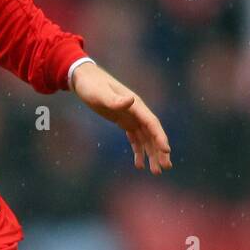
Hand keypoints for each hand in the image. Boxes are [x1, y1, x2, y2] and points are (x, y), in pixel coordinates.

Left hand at [71, 60, 171, 175]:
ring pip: (146, 138)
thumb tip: (131, 100)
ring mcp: (131, 116)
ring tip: (156, 171)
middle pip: (152, 133)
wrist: (83, 78)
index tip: (166, 151)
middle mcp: (136, 111)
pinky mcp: (123, 120)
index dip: (160, 137)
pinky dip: (138, 151)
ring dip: (152, 154)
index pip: (152, 123)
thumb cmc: (91, 85)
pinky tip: (139, 165)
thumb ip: (114, 99)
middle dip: (159, 151)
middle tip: (165, 168)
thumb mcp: (100, 94)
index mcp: (135, 105)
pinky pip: (135, 138)